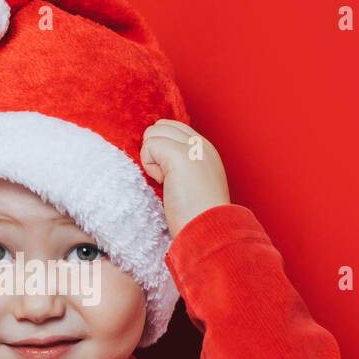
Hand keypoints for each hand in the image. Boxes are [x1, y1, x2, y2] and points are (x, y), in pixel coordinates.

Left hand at [139, 119, 230, 238]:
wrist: (209, 231)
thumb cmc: (197, 218)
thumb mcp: (192, 184)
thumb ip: (179, 166)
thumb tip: (155, 156)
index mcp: (206, 151)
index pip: (173, 128)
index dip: (161, 149)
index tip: (170, 177)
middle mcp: (202, 144)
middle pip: (161, 126)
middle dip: (155, 151)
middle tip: (168, 180)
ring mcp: (192, 147)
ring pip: (152, 133)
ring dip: (151, 159)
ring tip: (167, 182)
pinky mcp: (179, 154)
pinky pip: (149, 146)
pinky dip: (149, 166)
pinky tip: (164, 183)